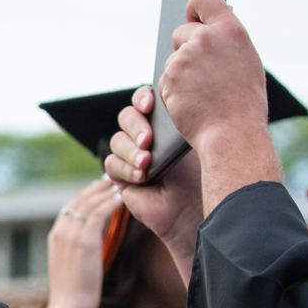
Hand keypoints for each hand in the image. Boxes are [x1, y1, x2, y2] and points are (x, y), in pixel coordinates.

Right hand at [34, 177, 121, 307]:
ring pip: (89, 202)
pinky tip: (122, 197)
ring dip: (105, 190)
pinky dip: (111, 202)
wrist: (69, 305)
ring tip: (119, 182)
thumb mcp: (71, 264)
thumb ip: (77, 249)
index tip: (97, 188)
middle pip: (79, 199)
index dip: (85, 194)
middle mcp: (61, 230)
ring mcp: (71, 234)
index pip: (70, 207)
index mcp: (56, 235)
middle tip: (111, 177)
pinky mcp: (84, 239)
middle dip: (96, 187)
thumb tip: (90, 244)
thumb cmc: (73, 292)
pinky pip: (99, 213)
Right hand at [103, 87, 203, 284]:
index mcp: (162, 122)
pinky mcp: (120, 175)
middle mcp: (145, 136)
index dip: (143, 98)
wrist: (190, 209)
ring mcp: (131, 155)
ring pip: (117, 140)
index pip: (145, 101)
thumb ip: (171, 121)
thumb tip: (158, 102)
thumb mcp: (187, 141)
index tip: (150, 104)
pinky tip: (141, 177)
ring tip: (147, 164)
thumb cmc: (197, 176)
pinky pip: (111, 163)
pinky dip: (125, 169)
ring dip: (131, 151)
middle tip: (149, 140)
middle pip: (127, 117)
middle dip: (136, 126)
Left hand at [156, 0, 268, 150]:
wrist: (234, 134)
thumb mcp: (247, 62)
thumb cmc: (245, 103)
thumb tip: (214, 24)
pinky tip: (192, 102)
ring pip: (174, 59)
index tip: (192, 16)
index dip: (194, 7)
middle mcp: (207, 37)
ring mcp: (186, 56)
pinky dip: (174, 91)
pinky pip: (165, 79)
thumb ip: (228, 41)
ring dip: (181, 74)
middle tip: (204, 74)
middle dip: (186, 49)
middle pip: (182, 32)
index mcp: (231, 30)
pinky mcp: (169, 75)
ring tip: (204, 93)